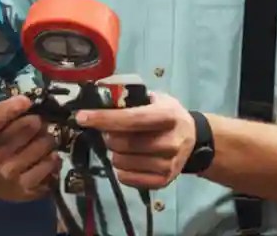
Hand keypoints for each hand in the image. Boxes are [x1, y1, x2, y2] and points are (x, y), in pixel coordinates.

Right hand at [0, 94, 61, 197]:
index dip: (10, 108)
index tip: (25, 100)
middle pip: (28, 128)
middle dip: (37, 120)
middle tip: (38, 120)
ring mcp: (11, 174)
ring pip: (44, 146)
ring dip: (47, 138)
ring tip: (43, 137)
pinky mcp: (25, 188)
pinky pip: (50, 168)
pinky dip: (53, 159)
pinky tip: (48, 155)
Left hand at [74, 91, 195, 189]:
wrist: (194, 139)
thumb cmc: (167, 115)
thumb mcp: (155, 98)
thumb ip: (130, 98)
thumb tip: (97, 96)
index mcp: (167, 116)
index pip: (131, 119)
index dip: (103, 118)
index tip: (82, 117)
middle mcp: (170, 142)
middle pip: (123, 144)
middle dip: (107, 136)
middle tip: (109, 132)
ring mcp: (168, 165)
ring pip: (122, 162)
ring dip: (114, 153)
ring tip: (121, 145)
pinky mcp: (164, 181)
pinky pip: (128, 179)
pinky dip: (121, 170)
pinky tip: (127, 159)